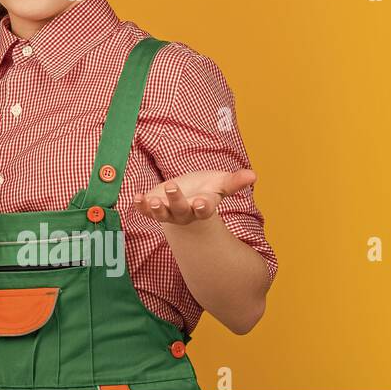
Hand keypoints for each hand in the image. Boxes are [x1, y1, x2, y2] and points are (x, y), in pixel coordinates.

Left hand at [132, 168, 256, 225]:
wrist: (187, 195)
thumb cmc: (206, 188)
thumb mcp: (220, 182)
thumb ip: (235, 181)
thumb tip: (253, 175)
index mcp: (202, 206)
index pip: (204, 209)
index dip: (202, 207)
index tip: (201, 202)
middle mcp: (185, 213)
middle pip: (180, 210)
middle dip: (176, 200)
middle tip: (172, 186)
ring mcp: (168, 212)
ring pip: (162, 214)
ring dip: (156, 208)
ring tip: (153, 199)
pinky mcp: (153, 208)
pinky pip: (145, 210)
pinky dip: (140, 205)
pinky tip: (136, 197)